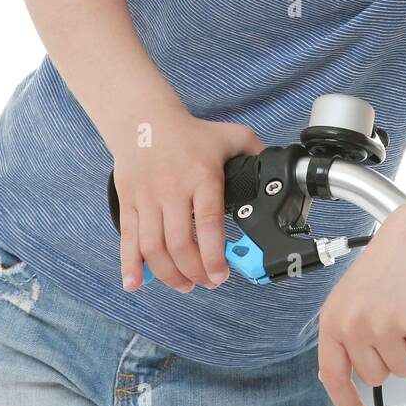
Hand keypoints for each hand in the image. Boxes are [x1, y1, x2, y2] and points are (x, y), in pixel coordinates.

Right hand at [111, 114, 265, 292]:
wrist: (145, 121)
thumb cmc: (191, 132)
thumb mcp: (231, 135)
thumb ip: (256, 152)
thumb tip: (278, 169)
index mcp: (202, 176)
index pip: (208, 223)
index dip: (214, 256)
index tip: (221, 275)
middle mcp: (173, 190)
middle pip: (180, 243)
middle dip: (195, 271)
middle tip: (207, 282)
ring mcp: (147, 198)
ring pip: (154, 247)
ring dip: (169, 274)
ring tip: (184, 284)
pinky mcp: (128, 204)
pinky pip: (127, 239)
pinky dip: (129, 265)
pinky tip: (135, 284)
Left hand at [317, 204, 405, 405]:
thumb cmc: (391, 262)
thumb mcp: (353, 297)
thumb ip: (347, 333)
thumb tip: (345, 376)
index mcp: (334, 318)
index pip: (332, 374)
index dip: (345, 400)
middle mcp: (354, 324)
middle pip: (377, 376)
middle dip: (391, 355)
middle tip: (395, 321)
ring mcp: (383, 324)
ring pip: (405, 368)